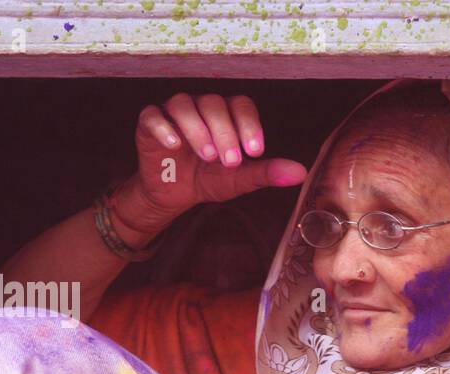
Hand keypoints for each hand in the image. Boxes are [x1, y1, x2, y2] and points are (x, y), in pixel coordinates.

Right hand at [122, 92, 308, 229]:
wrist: (174, 194)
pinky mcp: (149, 123)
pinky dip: (163, 127)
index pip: (241, 105)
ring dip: (198, 129)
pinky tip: (174, 144)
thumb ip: (266, 173)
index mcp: (227, 114)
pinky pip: (152, 115)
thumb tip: (300, 173)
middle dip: (225, 132)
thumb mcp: (239, 180)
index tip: (255, 151)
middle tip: (231, 161)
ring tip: (208, 156)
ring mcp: (173, 113)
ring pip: (184, 104)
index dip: (249, 124)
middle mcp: (201, 107)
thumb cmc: (209, 179)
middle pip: (214, 103)